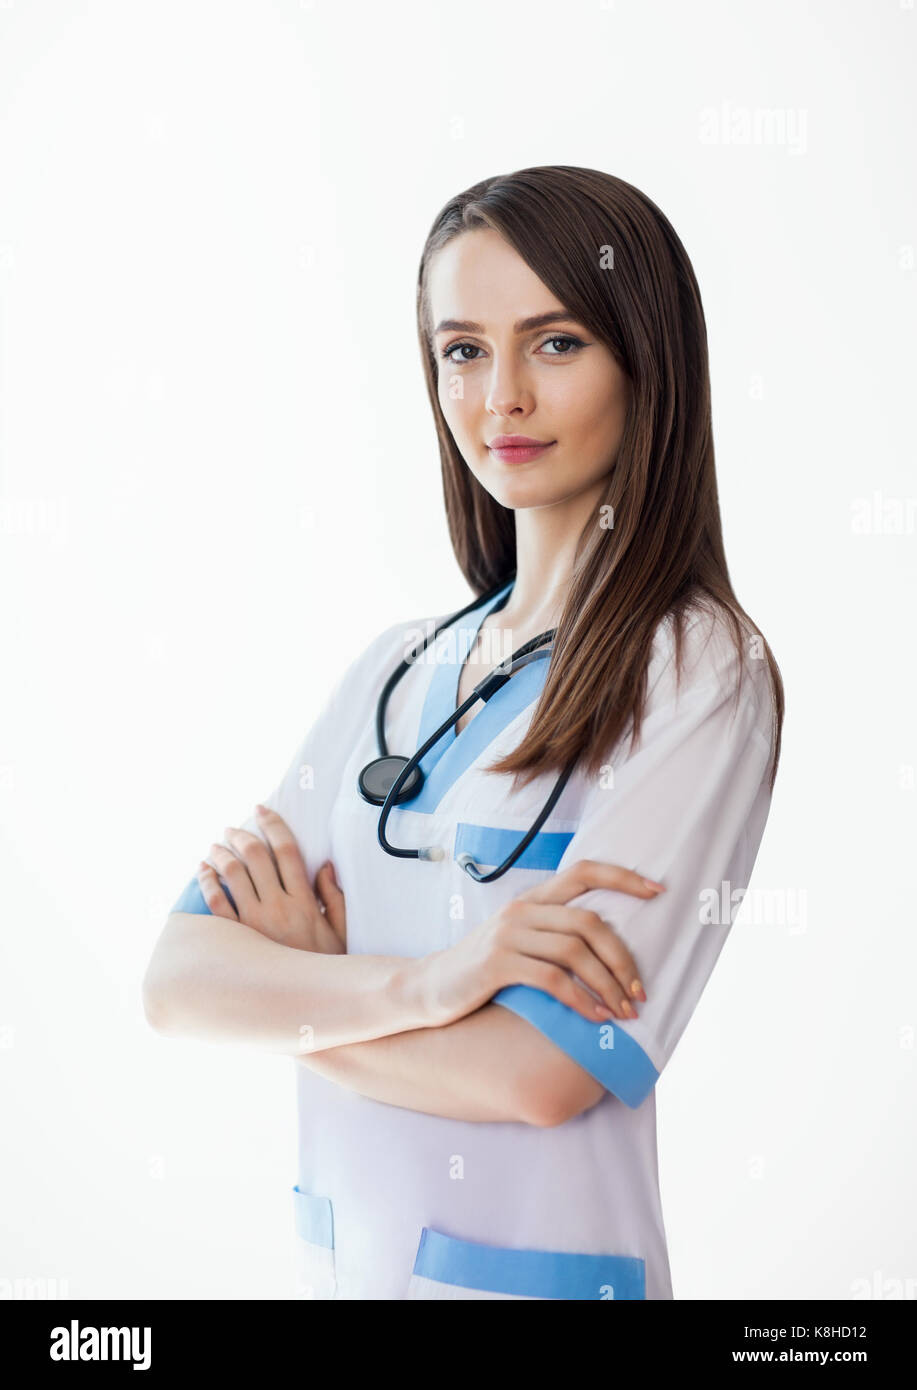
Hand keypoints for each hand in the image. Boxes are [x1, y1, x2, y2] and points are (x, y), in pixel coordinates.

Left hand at [195, 804, 345, 953]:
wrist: (307, 1004)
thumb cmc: (325, 968)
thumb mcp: (340, 930)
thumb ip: (334, 897)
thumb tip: (324, 866)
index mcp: (304, 901)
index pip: (287, 850)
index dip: (273, 825)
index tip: (262, 810)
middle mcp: (278, 907)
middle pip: (256, 856)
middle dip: (242, 835)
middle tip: (232, 829)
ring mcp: (254, 923)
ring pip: (232, 875)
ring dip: (221, 854)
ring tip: (216, 846)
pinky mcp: (236, 939)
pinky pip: (216, 905)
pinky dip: (207, 882)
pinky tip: (203, 871)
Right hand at [417, 860, 663, 1027]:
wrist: (430, 988)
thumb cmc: (483, 970)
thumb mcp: (518, 941)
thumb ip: (553, 933)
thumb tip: (608, 948)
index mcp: (531, 899)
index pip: (584, 871)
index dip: (623, 877)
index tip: (657, 891)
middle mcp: (521, 910)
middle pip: (590, 922)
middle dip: (623, 959)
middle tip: (640, 993)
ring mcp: (507, 935)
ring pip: (576, 952)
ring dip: (608, 985)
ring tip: (624, 1012)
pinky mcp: (497, 964)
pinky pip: (553, 980)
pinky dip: (582, 1000)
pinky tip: (595, 1017)